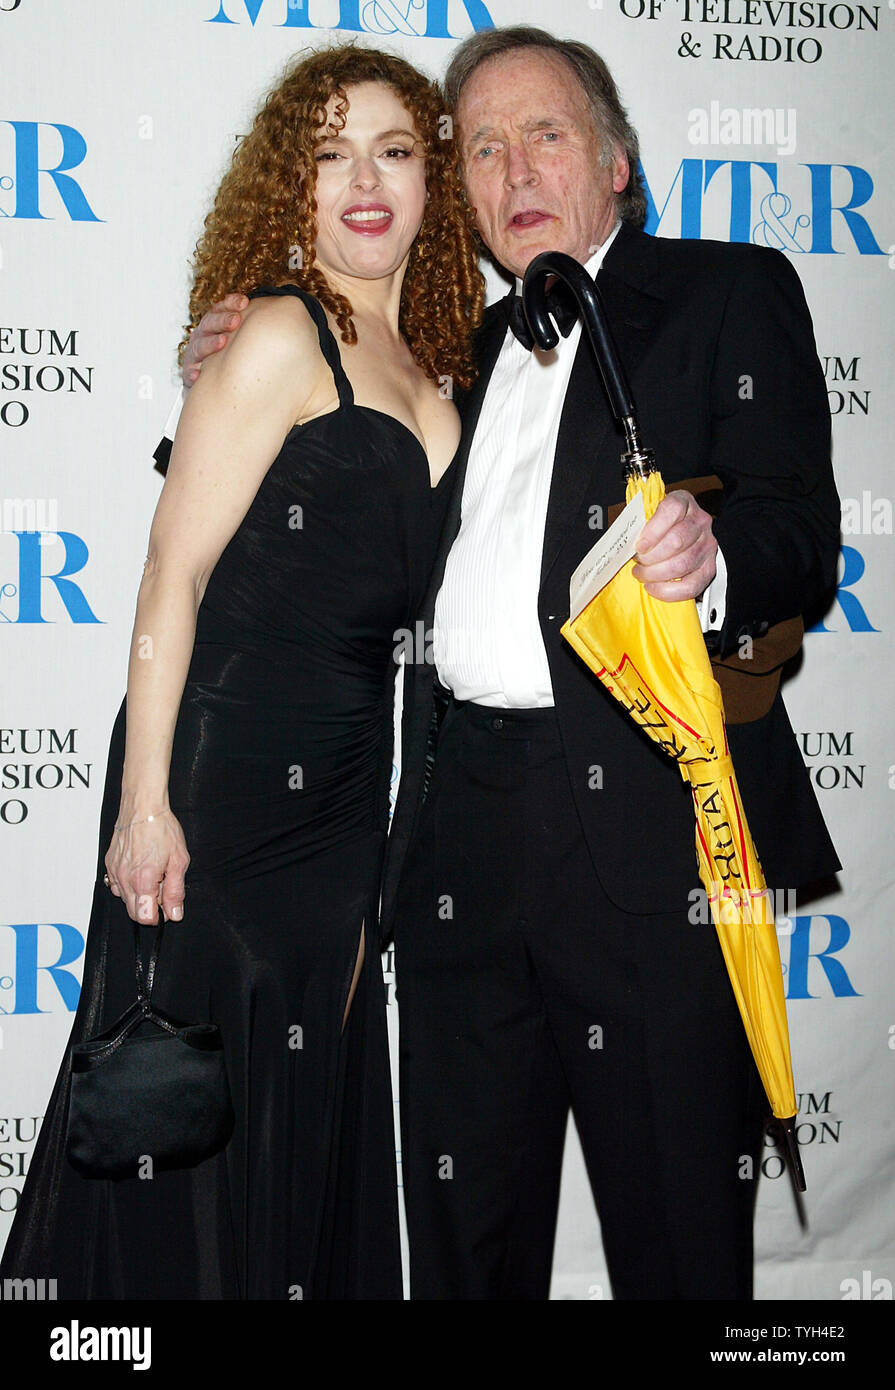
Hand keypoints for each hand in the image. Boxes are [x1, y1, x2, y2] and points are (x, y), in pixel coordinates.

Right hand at [104, 808, 189, 924]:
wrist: (143, 807)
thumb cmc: (161, 829)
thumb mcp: (178, 861)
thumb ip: (175, 891)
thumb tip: (174, 913)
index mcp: (143, 880)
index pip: (146, 918)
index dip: (159, 916)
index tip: (167, 907)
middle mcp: (125, 879)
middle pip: (133, 912)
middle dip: (150, 907)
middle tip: (163, 887)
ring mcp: (114, 872)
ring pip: (124, 899)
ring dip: (139, 895)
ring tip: (153, 875)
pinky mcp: (109, 864)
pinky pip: (117, 886)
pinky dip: (128, 885)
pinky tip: (140, 870)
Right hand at [182, 293, 248, 385]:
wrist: (206, 384)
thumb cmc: (223, 357)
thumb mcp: (233, 338)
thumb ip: (246, 327)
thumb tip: (273, 313)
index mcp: (211, 325)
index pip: (218, 309)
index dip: (230, 304)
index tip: (244, 302)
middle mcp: (201, 337)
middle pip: (208, 324)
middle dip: (222, 321)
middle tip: (236, 320)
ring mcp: (194, 355)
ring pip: (199, 347)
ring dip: (210, 343)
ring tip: (223, 341)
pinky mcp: (189, 375)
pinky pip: (189, 373)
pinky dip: (192, 373)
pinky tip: (199, 374)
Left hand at [632, 490, 717, 601]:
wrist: (682, 535)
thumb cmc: (660, 525)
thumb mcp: (648, 514)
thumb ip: (638, 523)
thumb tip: (624, 540)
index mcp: (684, 501)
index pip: (672, 510)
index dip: (653, 530)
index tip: (639, 546)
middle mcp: (700, 521)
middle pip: (677, 541)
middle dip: (651, 557)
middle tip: (637, 562)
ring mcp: (707, 545)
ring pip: (683, 564)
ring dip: (656, 574)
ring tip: (641, 574)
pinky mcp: (709, 568)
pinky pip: (692, 585)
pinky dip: (669, 591)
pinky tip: (653, 587)